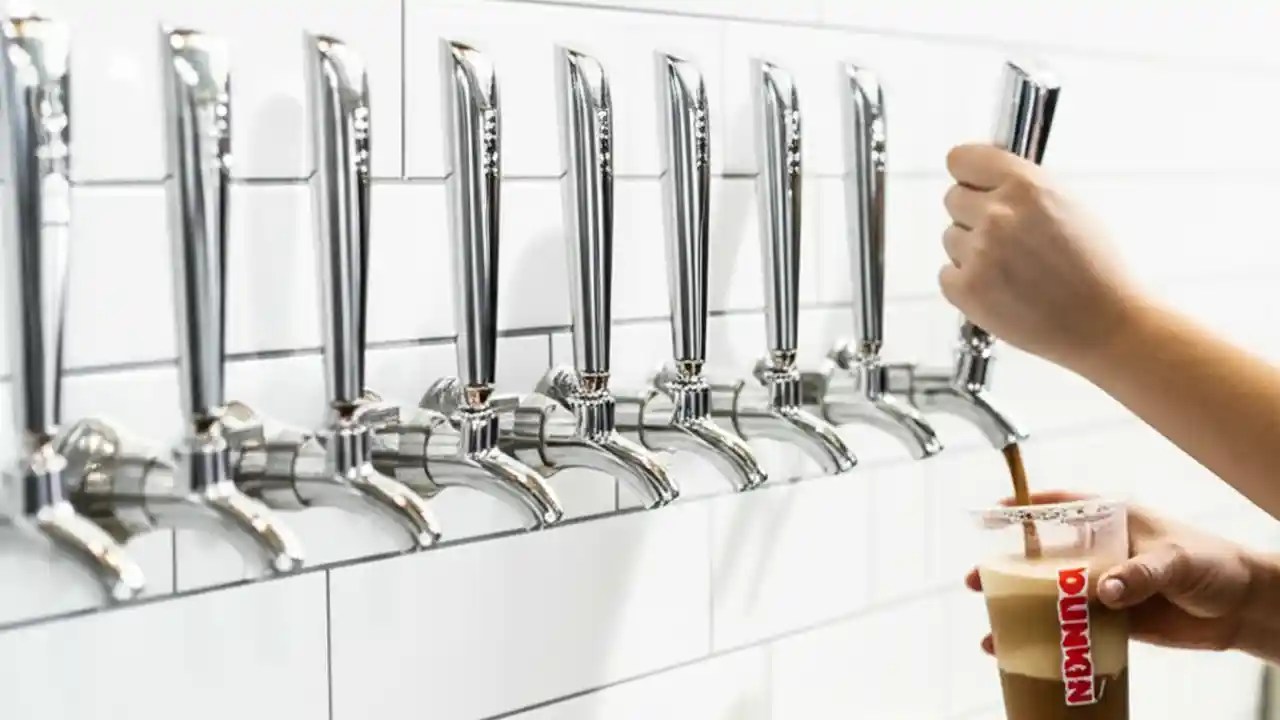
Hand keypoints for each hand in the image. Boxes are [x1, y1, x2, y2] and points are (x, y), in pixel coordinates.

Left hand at [939, 145, 1139, 371]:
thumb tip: (985, 176)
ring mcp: (979, 254)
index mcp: (1026, 186)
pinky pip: (947, 274)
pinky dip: (966, 283)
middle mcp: (998, 215)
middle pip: (953, 198)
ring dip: (972, 251)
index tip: (972, 183)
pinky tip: (1001, 289)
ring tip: (1012, 269)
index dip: (968, 173)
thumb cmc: (1095, 267)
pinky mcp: (966, 290)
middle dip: (973, 214)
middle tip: (1005, 237)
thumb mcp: (1069, 205)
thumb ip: (1023, 186)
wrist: (1104, 324)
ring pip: (950, 238)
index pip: (962, 159)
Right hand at [966, 492, 1261, 654]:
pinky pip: (1073, 626)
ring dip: (1021, 609)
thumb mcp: (1176, 559)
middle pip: (1043, 556)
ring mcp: (1105, 585)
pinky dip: (1051, 638)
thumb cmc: (1214, 564)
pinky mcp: (1114, 618)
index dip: (1024, 507)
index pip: (1059, 507)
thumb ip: (1139, 572)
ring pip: (1052, 595)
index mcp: (1112, 520)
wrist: (1243, 607)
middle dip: (1007, 568)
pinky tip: (1028, 651)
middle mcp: (1101, 551)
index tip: (991, 513)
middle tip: (977, 580)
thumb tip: (1104, 590)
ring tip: (993, 629)